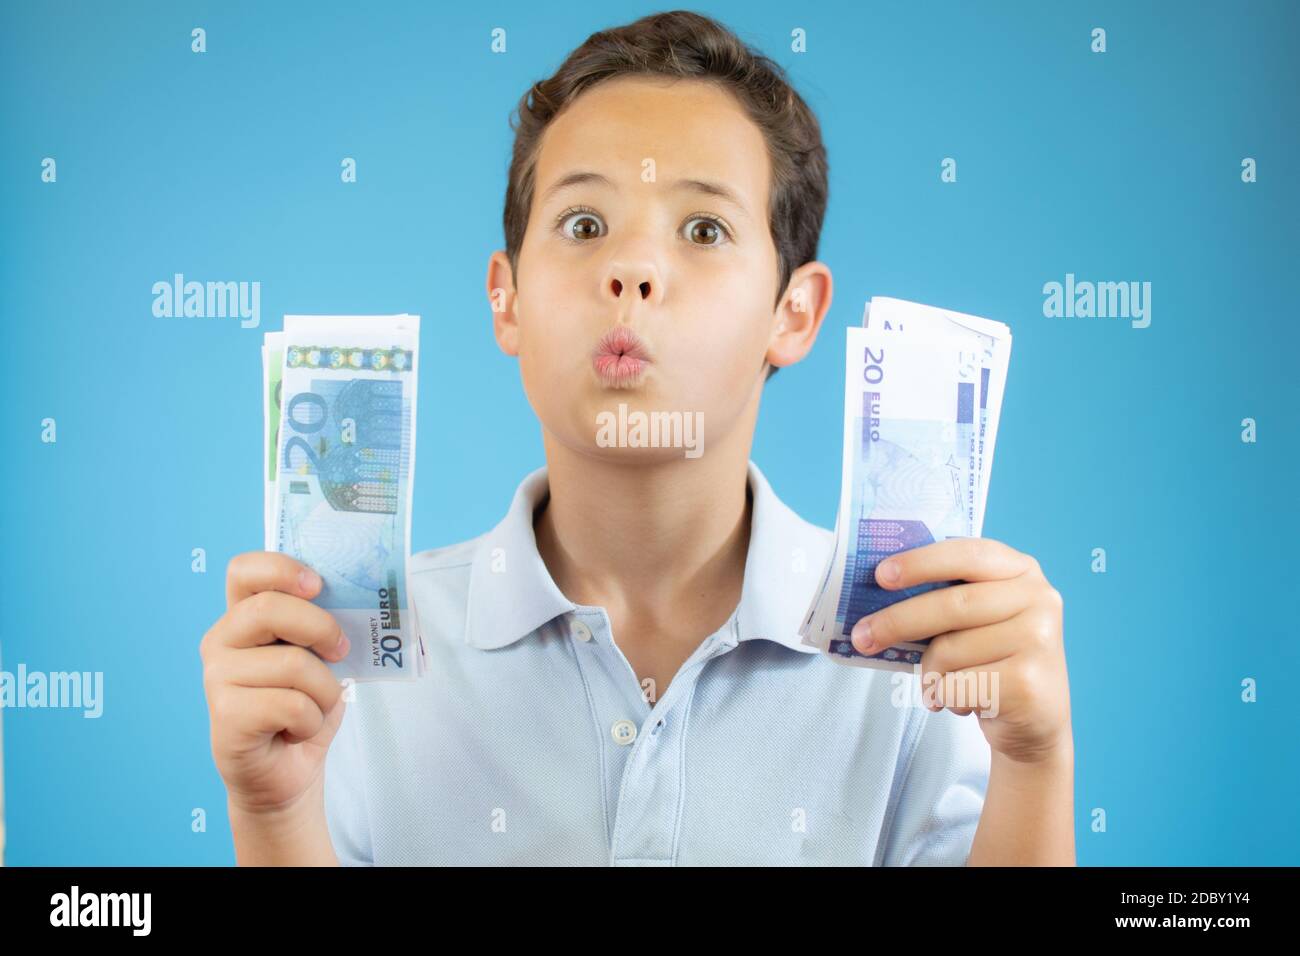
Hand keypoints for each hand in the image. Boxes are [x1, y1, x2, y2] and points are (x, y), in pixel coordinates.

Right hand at [200, 552, 350, 818]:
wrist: (286, 773)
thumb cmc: (304, 706)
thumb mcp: (320, 658)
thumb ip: (324, 626)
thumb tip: (359, 605)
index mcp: (243, 616)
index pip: (244, 570)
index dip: (281, 568)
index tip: (318, 585)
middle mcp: (221, 641)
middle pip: (267, 609)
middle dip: (320, 628)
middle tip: (341, 651)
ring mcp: (217, 678)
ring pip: (292, 664)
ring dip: (324, 690)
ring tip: (316, 706)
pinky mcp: (226, 716)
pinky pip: (290, 704)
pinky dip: (312, 720)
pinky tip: (297, 730)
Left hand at [850, 537, 1070, 763]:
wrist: (1034, 722)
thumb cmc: (990, 660)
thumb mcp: (976, 620)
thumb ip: (943, 598)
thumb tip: (874, 597)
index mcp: (1020, 570)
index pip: (966, 554)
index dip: (920, 562)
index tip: (881, 575)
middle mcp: (1039, 599)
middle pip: (951, 604)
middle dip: (897, 622)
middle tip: (862, 638)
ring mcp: (1039, 640)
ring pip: (950, 650)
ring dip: (930, 673)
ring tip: (941, 683)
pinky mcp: (1029, 682)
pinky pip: (959, 685)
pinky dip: (946, 697)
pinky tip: (962, 702)